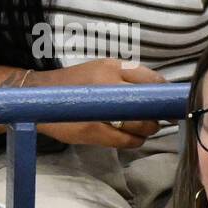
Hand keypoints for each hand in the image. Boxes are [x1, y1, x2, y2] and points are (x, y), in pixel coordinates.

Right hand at [30, 59, 166, 147]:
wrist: (38, 94)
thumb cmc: (74, 83)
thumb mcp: (99, 69)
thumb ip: (125, 78)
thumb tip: (156, 93)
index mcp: (111, 66)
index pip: (151, 79)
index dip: (165, 94)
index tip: (169, 102)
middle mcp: (108, 84)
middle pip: (148, 104)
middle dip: (157, 115)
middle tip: (158, 119)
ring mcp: (100, 109)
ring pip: (140, 124)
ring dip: (147, 130)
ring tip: (143, 128)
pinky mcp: (93, 129)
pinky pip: (126, 140)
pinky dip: (134, 140)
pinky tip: (131, 137)